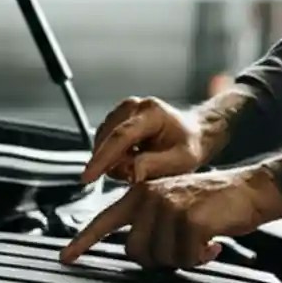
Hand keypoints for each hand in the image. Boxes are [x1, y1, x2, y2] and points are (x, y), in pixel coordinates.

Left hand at [58, 165, 281, 268]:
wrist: (251, 189)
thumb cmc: (215, 201)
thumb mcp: (174, 204)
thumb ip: (151, 223)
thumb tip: (140, 253)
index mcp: (141, 193)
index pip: (105, 221)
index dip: (83, 243)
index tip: (66, 258)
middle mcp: (149, 197)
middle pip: (136, 252)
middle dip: (159, 259)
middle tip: (183, 248)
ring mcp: (169, 207)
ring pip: (161, 259)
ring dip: (184, 259)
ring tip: (201, 242)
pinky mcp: (189, 219)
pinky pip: (186, 258)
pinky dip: (201, 258)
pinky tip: (213, 244)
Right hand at [81, 96, 221, 185]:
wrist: (193, 133)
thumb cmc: (189, 146)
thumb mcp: (181, 160)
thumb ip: (155, 165)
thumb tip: (130, 171)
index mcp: (152, 112)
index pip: (120, 136)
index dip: (102, 159)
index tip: (87, 177)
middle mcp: (134, 105)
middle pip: (107, 140)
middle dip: (115, 164)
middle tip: (136, 175)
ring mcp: (123, 109)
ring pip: (103, 142)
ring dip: (115, 160)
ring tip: (139, 164)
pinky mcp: (117, 117)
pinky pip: (105, 142)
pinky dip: (114, 155)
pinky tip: (132, 158)